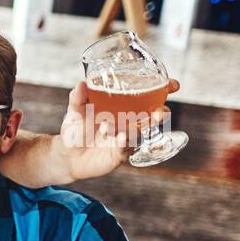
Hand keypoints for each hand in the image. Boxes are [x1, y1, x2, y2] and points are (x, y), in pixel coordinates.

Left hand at [55, 79, 178, 181]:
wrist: (65, 156)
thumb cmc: (74, 130)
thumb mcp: (75, 112)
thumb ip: (78, 99)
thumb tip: (81, 84)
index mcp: (122, 107)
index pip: (147, 97)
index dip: (163, 90)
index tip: (174, 85)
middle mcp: (128, 122)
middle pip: (152, 115)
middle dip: (161, 111)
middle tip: (160, 110)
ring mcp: (125, 139)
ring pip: (142, 132)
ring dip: (144, 126)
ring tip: (144, 121)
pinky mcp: (118, 155)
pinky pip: (125, 148)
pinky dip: (124, 141)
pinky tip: (120, 137)